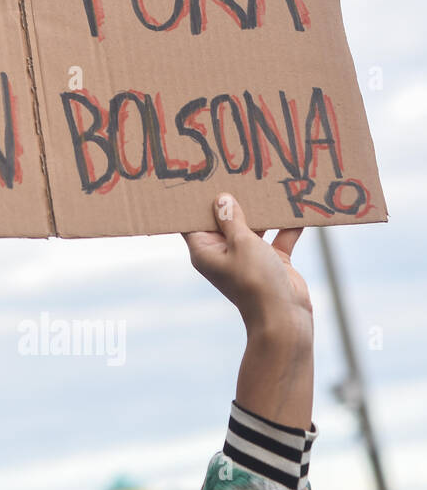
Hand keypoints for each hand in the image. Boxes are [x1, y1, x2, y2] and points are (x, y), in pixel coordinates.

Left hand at [183, 193, 313, 429]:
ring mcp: (249, 257)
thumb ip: (233, 220)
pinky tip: (298, 205)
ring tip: (267, 181)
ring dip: (262, 209)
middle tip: (235, 171)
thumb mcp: (242, 244)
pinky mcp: (272, 261)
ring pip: (254, 226)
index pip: (192, 222)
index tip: (194, 178)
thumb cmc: (256, 281)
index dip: (192, 202)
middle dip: (231, 199)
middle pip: (224, 220)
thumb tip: (221, 199)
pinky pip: (279, 237)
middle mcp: (224, 252)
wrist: (286, 318)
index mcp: (205, 250)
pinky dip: (287, 224)